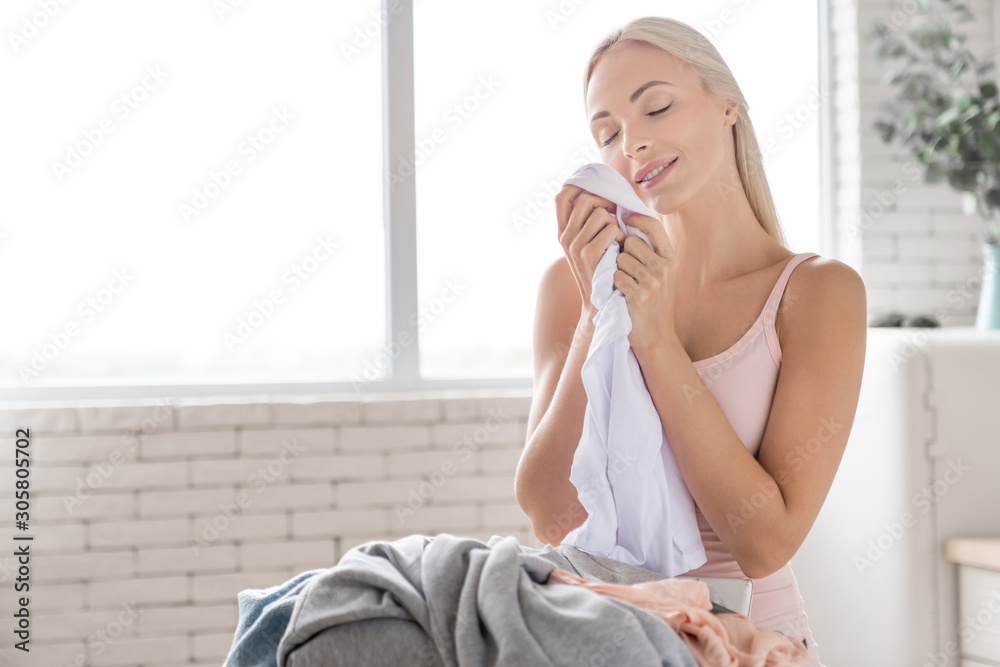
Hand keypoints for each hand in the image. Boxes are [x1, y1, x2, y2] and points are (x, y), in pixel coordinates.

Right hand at [554, 184, 626, 314]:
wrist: (601, 302)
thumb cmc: (602, 268)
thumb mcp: (588, 245)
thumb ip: (589, 223)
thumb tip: (603, 194)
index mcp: (563, 233)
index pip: (561, 197)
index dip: (577, 186)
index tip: (594, 189)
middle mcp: (565, 238)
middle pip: (586, 200)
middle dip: (605, 204)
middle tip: (615, 215)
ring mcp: (575, 247)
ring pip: (601, 214)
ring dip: (615, 224)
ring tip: (617, 239)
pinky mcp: (589, 255)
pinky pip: (611, 230)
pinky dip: (621, 236)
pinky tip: (620, 249)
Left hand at [613, 211, 678, 353]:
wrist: (656, 335)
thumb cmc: (654, 301)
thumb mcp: (662, 273)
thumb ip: (651, 250)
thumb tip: (630, 221)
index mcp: (671, 258)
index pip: (654, 225)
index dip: (636, 218)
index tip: (624, 217)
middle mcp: (664, 267)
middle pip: (632, 241)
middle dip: (624, 252)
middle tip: (628, 269)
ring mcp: (652, 281)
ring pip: (621, 259)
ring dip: (618, 270)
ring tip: (627, 284)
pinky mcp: (638, 295)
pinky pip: (616, 276)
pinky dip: (615, 284)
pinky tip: (623, 294)